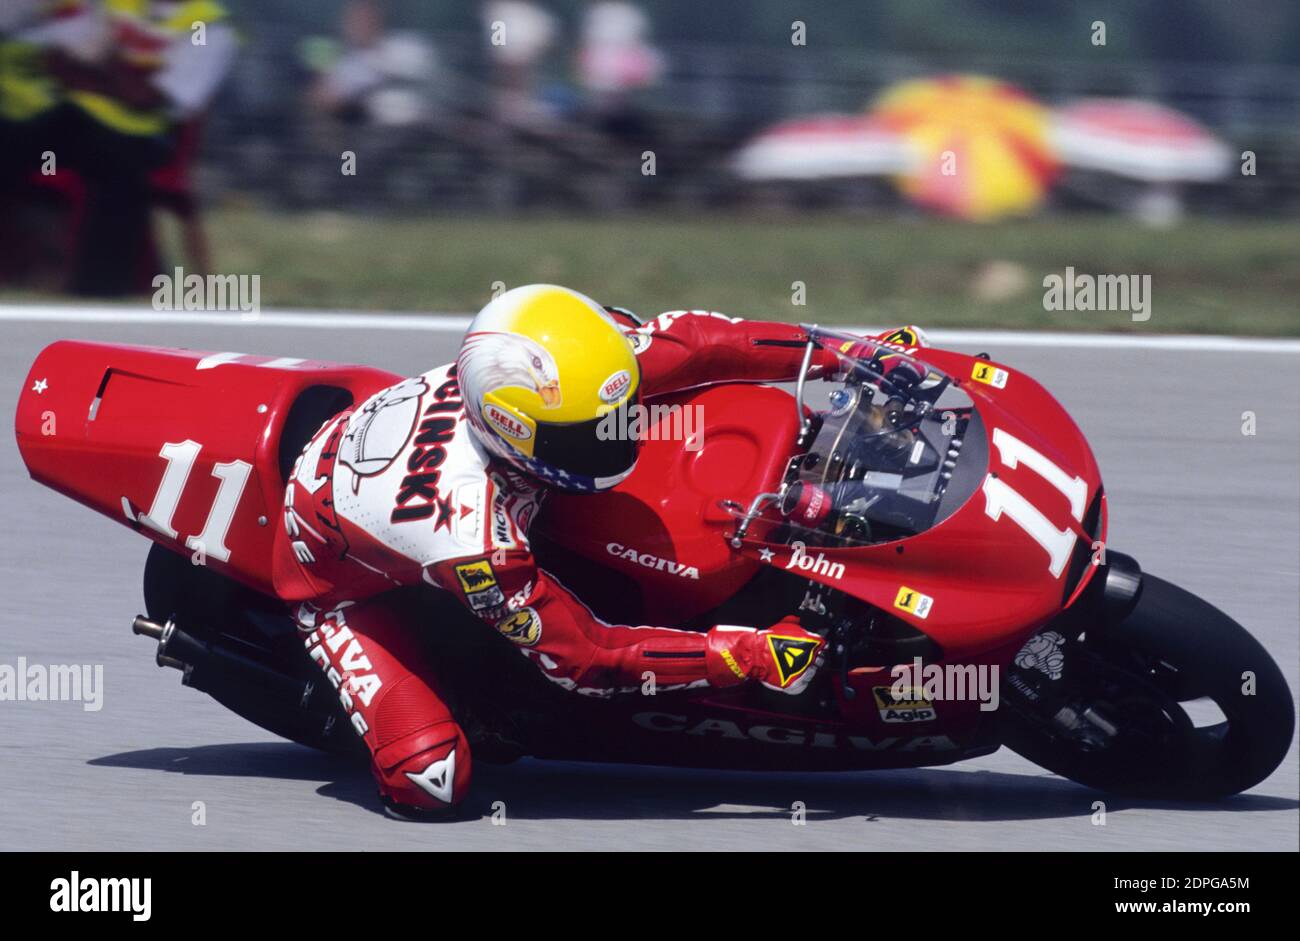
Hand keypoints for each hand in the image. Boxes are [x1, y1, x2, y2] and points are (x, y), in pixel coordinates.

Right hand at [706, 617, 825, 693]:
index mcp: (812, 642)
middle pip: (820, 659)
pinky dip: (799, 681)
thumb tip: (798, 621)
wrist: (757, 653)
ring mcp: (804, 672)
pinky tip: (793, 674)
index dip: (817, 646)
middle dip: (813, 657)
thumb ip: (796, 624)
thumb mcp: (785, 626)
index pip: (822, 644)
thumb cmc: (768, 640)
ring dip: (806, 669)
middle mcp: (811, 658)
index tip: (813, 647)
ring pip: (812, 672)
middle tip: (804, 656)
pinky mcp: (796, 684)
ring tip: (795, 665)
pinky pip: (803, 684)